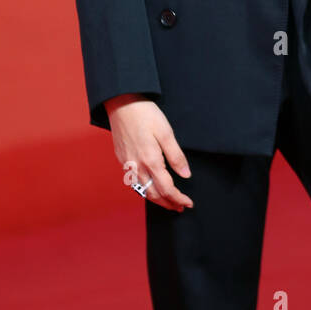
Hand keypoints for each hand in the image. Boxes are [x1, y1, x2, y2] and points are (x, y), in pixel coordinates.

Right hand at [104, 94, 193, 211]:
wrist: (121, 102)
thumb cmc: (145, 114)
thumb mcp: (166, 132)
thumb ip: (176, 156)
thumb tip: (186, 175)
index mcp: (151, 160)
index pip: (167, 189)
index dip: (178, 199)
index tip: (189, 203)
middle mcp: (137, 166)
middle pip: (154, 194)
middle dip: (168, 203)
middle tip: (180, 207)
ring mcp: (127, 164)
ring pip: (142, 190)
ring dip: (156, 199)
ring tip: (168, 202)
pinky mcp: (122, 158)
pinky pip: (134, 182)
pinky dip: (145, 190)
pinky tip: (150, 187)